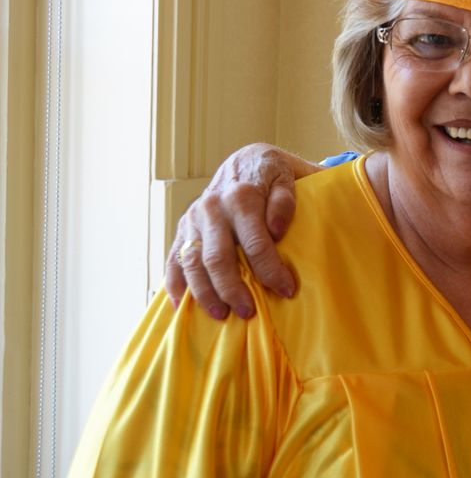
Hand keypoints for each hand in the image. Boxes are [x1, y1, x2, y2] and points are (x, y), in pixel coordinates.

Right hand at [164, 143, 320, 318]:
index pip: (256, 243)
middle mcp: (213, 208)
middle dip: (234, 289)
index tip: (287, 290)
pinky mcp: (183, 229)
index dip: (271, 270)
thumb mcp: (288, 178)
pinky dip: (175, 285)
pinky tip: (181, 307)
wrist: (245, 161)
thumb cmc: (274, 176)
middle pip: (219, 258)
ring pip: (193, 263)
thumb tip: (276, 228)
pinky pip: (174, 260)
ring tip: (221, 315)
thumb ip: (286, 200)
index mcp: (241, 196)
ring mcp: (194, 220)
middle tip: (249, 312)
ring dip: (205, 293)